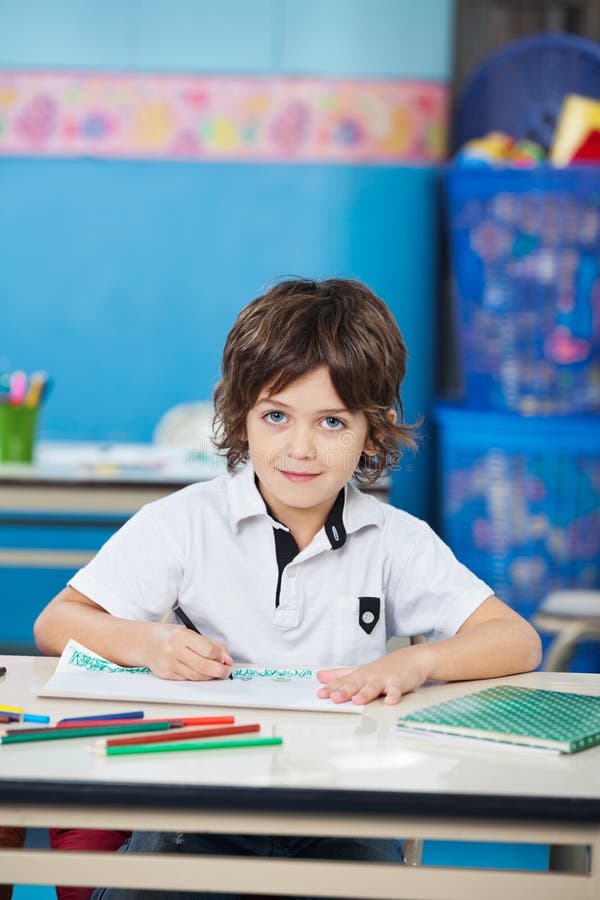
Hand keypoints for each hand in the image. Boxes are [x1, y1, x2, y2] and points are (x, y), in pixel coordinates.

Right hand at [143, 622, 232, 680]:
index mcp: (182, 636)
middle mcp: (174, 650)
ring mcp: (168, 663)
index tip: (224, 659)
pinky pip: (186, 679)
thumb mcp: (192, 634)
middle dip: (218, 670)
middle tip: (225, 671)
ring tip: (215, 672)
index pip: (207, 650)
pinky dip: (197, 678)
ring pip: (195, 676)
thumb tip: (227, 659)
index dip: (219, 656)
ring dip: (209, 676)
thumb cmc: (172, 637)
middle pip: (203, 665)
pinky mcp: (165, 674)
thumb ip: (212, 645)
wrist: (147, 643)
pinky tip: (201, 674)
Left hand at [316, 645, 432, 705]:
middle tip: (334, 697)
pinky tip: (390, 701)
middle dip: (345, 691)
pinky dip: (394, 695)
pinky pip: (396, 690)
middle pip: (356, 684)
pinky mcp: (399, 683)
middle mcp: (370, 677)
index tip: (320, 694)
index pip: (343, 682)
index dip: (331, 688)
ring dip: (366, 693)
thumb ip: (340, 675)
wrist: (412, 658)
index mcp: (360, 675)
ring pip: (374, 687)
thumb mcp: (360, 670)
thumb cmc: (385, 668)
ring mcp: (385, 679)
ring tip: (357, 700)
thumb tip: (320, 676)